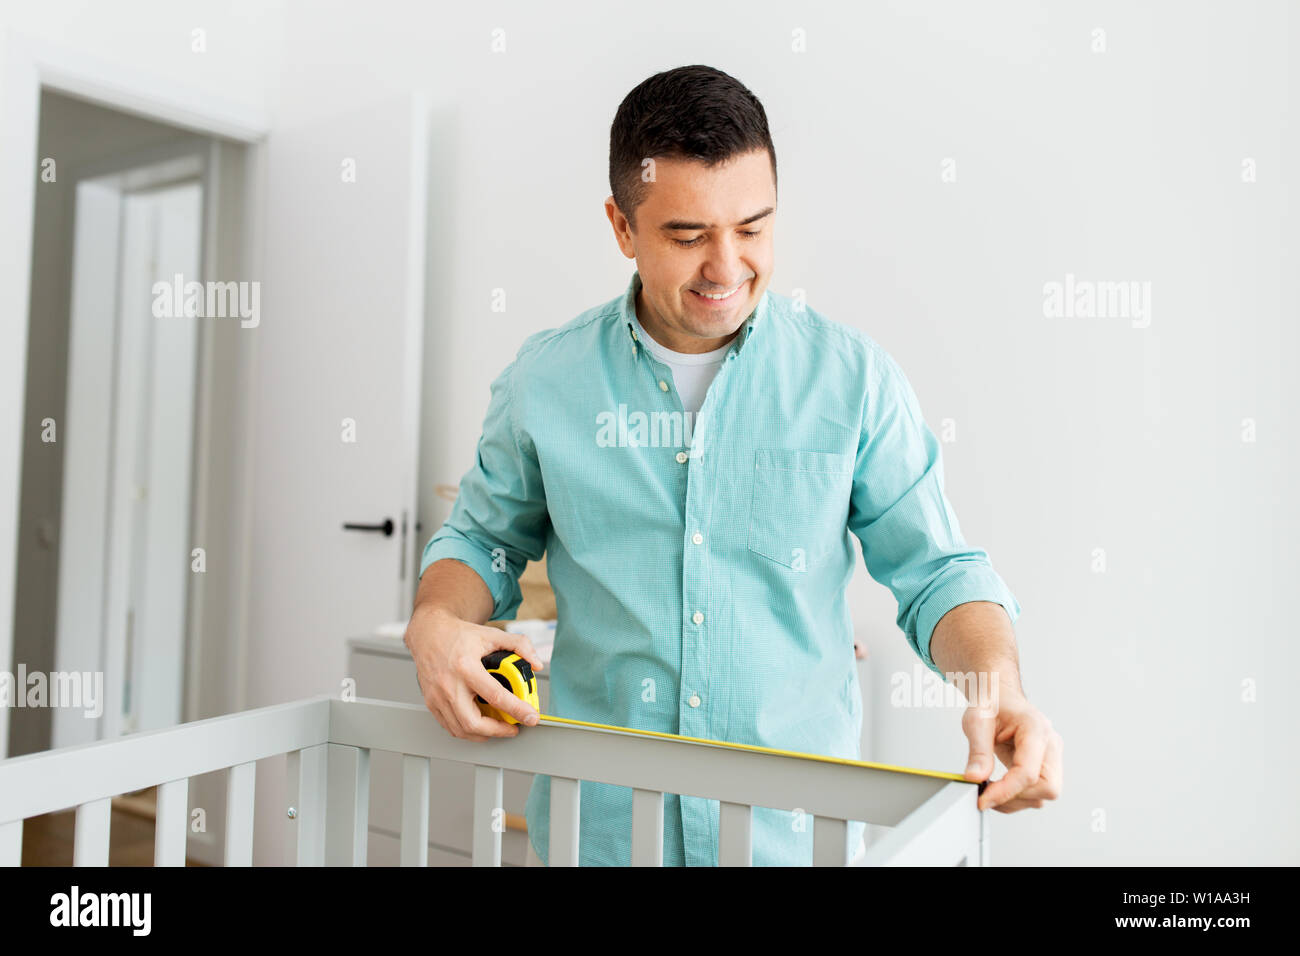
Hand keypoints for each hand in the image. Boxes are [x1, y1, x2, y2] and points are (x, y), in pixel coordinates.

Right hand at [403, 606, 544, 741]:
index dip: (517, 710)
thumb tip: (536, 664)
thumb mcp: (492, 634)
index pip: (496, 695)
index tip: (530, 717)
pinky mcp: (431, 703)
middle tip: (512, 728)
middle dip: (498, 731)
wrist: (429, 633)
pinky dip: (467, 731)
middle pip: (474, 723)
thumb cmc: (458, 634)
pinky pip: (450, 726)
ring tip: (498, 726)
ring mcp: (437, 696)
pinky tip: (479, 723)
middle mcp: (449, 684)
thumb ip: (519, 645)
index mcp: (466, 667)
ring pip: (461, 730)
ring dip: (483, 734)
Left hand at [961, 690, 1062, 811]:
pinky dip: (1017, 797)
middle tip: (986, 794)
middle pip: (1047, 788)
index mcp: (1035, 729)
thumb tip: (974, 778)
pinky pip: (1038, 792)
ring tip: (989, 789)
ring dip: (1016, 799)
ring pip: (1044, 794)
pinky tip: (998, 788)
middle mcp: (1051, 744)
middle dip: (1016, 796)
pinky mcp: (1047, 766)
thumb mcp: (976, 722)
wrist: (1000, 697)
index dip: (1005, 791)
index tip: (983, 799)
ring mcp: (1052, 756)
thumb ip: (978, 751)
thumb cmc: (991, 704)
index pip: (1028, 772)